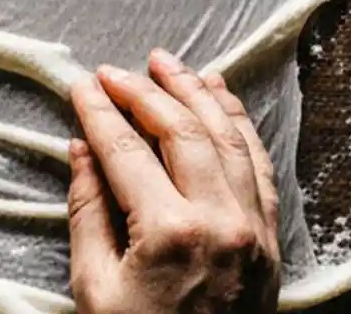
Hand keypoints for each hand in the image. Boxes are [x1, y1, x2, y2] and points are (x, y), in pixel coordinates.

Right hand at [67, 49, 279, 313]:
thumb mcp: (95, 285)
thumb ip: (88, 210)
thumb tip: (82, 149)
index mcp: (170, 232)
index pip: (127, 150)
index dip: (100, 111)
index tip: (81, 84)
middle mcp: (221, 221)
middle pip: (182, 132)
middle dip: (146, 92)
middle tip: (118, 70)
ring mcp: (253, 229)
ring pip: (229, 138)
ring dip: (198, 94)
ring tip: (170, 65)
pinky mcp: (270, 239)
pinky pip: (259, 165)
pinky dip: (239, 126)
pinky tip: (220, 100)